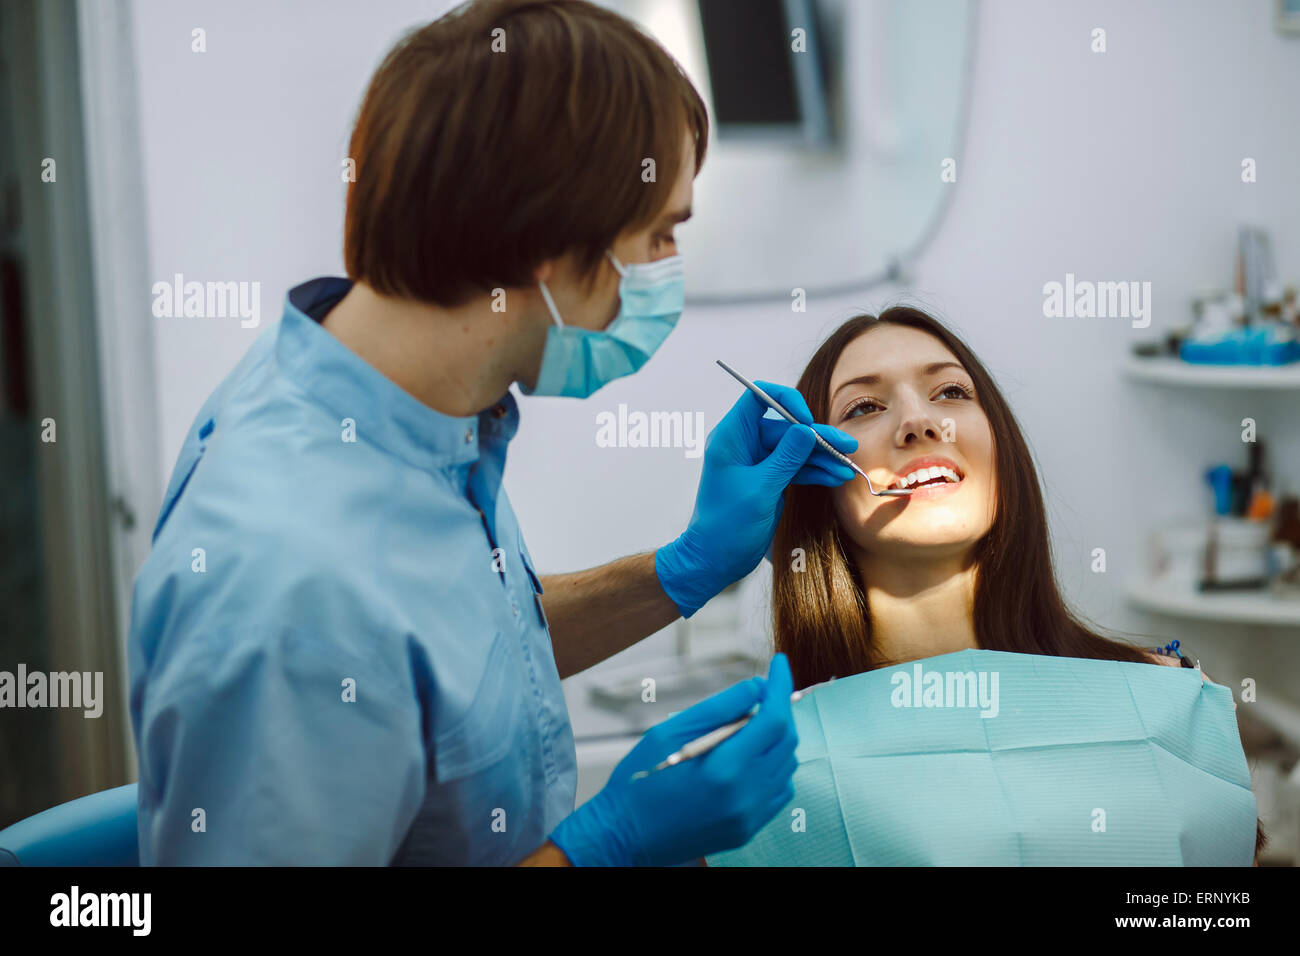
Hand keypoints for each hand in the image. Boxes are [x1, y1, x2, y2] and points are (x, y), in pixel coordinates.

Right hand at [548, 653, 798, 865]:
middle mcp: (746, 795)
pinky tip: (749, 757)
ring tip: (749, 725)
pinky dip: (773, 766)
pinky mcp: (749, 829)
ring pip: (787, 764)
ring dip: (776, 737)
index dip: (780, 686)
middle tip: (762, 691)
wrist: (626, 836)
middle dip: (779, 707)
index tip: (778, 663)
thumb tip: (756, 687)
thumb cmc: (641, 781)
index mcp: (725, 768)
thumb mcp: (670, 732)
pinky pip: (779, 790)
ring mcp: (750, 816)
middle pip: (786, 740)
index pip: (773, 718)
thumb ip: (718, 708)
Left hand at [655, 382, 856, 616]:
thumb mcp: (760, 489)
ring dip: (822, 458)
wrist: (715, 559)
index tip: (807, 421)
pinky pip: (796, 468)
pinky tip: (836, 477)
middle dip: (818, 438)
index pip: (758, 397)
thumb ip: (785, 458)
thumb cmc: (726, 525)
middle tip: (848, 447)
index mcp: (732, 437)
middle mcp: (745, 445)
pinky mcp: (769, 480)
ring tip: (848, 468)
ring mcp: (759, 463)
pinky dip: (815, 472)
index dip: (786, 401)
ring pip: (796, 450)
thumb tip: (807, 430)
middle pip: (787, 428)